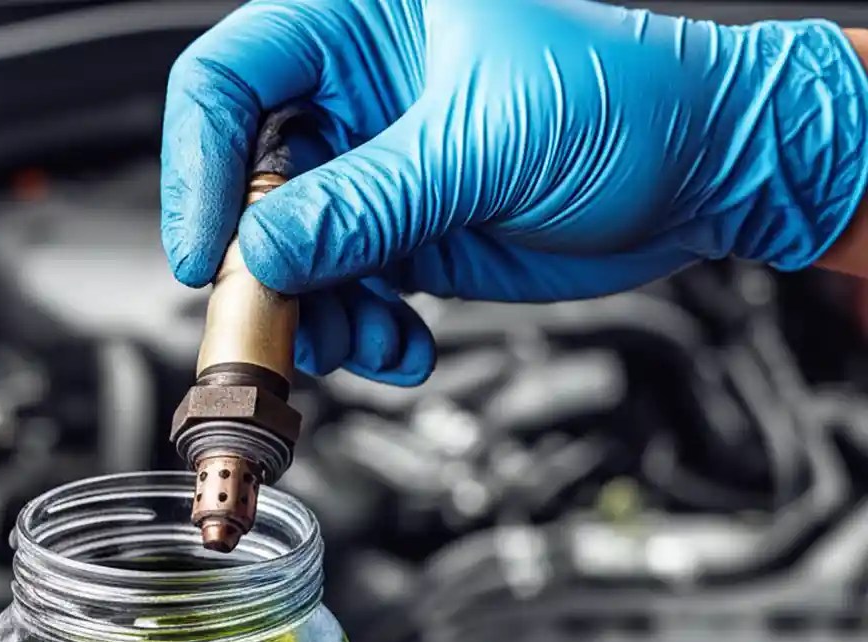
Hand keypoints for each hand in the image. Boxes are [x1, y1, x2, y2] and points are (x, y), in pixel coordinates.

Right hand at [161, 0, 867, 384]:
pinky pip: (343, 295)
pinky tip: (403, 341)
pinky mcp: (402, 235)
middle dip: (259, 262)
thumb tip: (262, 252)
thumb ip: (364, 203)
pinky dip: (360, 332)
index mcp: (357, 24)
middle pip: (247, 180)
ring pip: (289, 254)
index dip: (200, 164)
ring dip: (312, 314)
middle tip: (278, 317)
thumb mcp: (484, 145)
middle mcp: (355, 99)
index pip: (228, 79)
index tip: (208, 247)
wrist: (711, 171)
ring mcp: (375, 173)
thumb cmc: (628, 102)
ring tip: (362, 338)